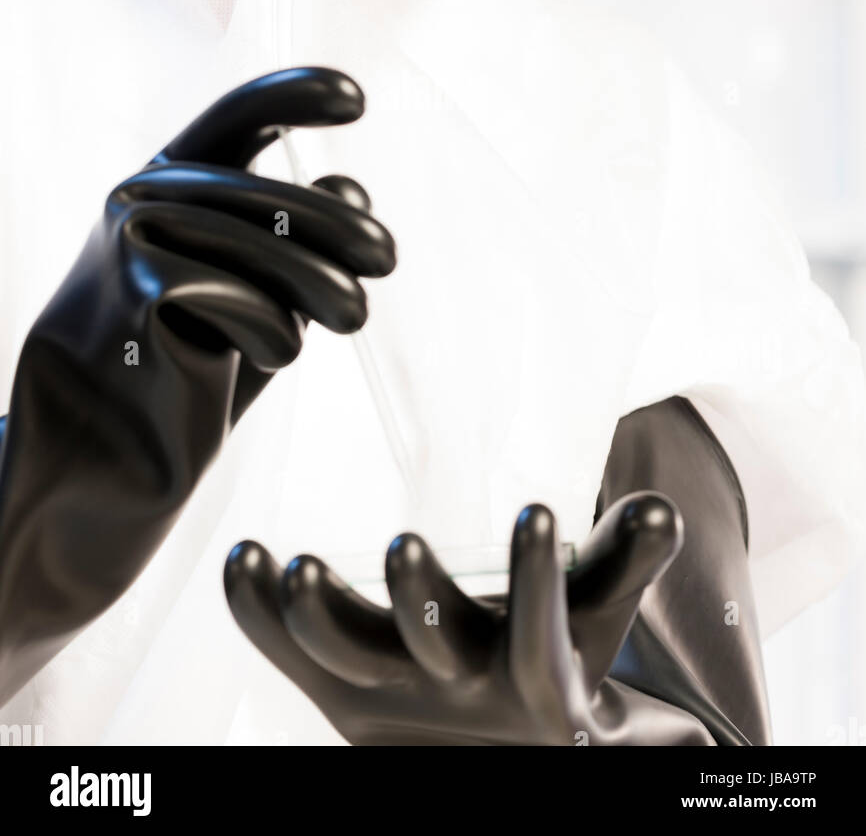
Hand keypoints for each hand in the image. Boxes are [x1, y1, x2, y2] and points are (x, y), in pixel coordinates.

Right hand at [0, 67, 394, 704]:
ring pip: (266, 242)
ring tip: (351, 316)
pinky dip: (274, 328)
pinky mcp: (135, 284)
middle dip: (339, 229)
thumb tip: (352, 185)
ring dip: (322, 286)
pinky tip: (274, 352)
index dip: (298, 95)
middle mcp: (144, 194)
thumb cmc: (177, 377)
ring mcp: (132, 233)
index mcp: (170, 184)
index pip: (238, 117)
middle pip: (271, 192)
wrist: (101, 464)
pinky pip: (243, 292)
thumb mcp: (249, 301)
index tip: (359, 99)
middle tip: (386, 260)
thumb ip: (294, 246)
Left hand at [225, 495, 714, 745]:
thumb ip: (626, 559)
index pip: (543, 629)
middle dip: (420, 600)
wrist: (510, 750)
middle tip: (404, 544)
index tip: (537, 512)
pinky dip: (261, 618)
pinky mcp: (340, 695)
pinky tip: (242, 564)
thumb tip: (661, 509)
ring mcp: (393, 696)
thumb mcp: (599, 617)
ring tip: (295, 565)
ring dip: (318, 617)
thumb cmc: (560, 660)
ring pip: (351, 662)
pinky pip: (292, 659)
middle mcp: (461, 691)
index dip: (539, 577)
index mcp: (534, 676)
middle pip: (435, 652)